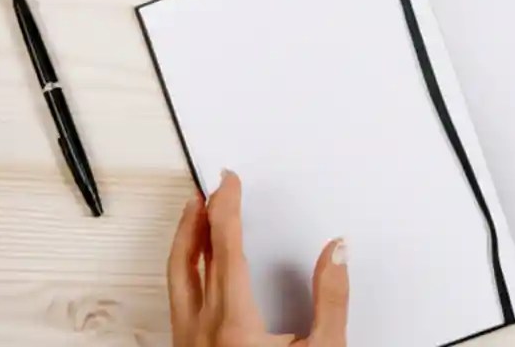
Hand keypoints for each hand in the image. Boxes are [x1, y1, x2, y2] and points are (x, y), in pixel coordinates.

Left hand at [168, 171, 349, 346]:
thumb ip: (331, 300)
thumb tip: (336, 252)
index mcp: (235, 323)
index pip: (226, 249)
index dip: (226, 208)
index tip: (228, 183)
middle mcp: (203, 329)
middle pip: (193, 257)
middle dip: (202, 216)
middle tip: (211, 191)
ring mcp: (189, 342)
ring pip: (177, 278)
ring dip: (185, 240)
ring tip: (194, 217)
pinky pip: (177, 299)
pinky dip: (184, 269)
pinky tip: (196, 267)